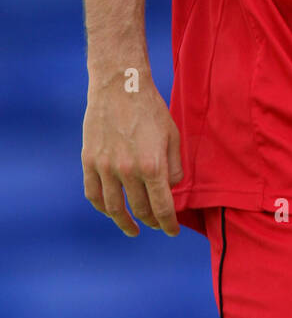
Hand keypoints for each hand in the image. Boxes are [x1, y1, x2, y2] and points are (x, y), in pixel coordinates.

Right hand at [82, 72, 183, 236]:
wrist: (120, 86)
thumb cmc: (151, 108)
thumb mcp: (173, 135)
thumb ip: (175, 166)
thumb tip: (171, 188)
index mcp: (152, 165)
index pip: (162, 207)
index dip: (168, 224)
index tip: (172, 231)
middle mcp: (128, 171)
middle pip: (140, 209)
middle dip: (152, 221)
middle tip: (157, 225)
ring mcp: (105, 167)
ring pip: (114, 208)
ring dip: (125, 222)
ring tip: (134, 229)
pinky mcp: (89, 161)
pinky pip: (93, 194)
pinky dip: (102, 208)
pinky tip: (111, 211)